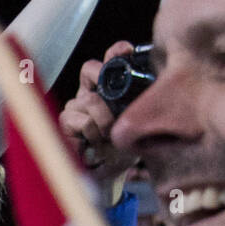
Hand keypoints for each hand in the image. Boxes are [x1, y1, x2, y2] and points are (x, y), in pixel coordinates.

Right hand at [58, 40, 139, 202]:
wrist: (109, 174)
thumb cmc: (125, 147)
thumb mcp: (140, 123)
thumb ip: (143, 105)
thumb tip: (159, 86)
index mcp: (105, 87)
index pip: (107, 59)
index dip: (115, 52)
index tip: (128, 51)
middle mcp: (88, 92)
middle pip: (90, 69)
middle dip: (106, 85)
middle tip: (117, 114)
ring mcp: (74, 106)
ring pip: (89, 99)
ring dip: (104, 120)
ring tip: (108, 137)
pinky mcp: (65, 122)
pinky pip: (83, 120)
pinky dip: (93, 133)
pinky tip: (96, 144)